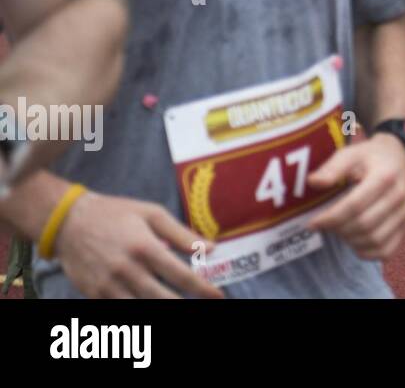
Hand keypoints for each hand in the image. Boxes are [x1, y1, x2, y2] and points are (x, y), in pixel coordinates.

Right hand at [55, 191, 224, 298]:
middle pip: (163, 299)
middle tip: (204, 306)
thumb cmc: (115, 213)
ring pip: (141, 307)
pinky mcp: (94, 294)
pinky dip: (136, 309)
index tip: (219, 295)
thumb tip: (211, 248)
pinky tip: (148, 302)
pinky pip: (119, 309)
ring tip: (177, 303)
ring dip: (162, 308)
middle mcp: (127, 269)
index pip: (181, 275)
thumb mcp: (152, 214)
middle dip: (185, 305)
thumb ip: (182, 234)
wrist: (67, 221)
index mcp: (145, 247)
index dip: (203, 289)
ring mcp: (108, 285)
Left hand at [307, 133, 404, 260]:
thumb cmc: (369, 157)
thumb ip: (332, 168)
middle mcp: (400, 196)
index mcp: (385, 175)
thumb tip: (313, 182)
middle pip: (364, 224)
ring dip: (350, 241)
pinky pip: (386, 250)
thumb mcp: (351, 153)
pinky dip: (367, 252)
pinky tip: (353, 241)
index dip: (331, 217)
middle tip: (324, 225)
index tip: (312, 222)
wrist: (398, 159)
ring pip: (375, 240)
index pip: (355, 205)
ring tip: (337, 230)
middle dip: (338, 229)